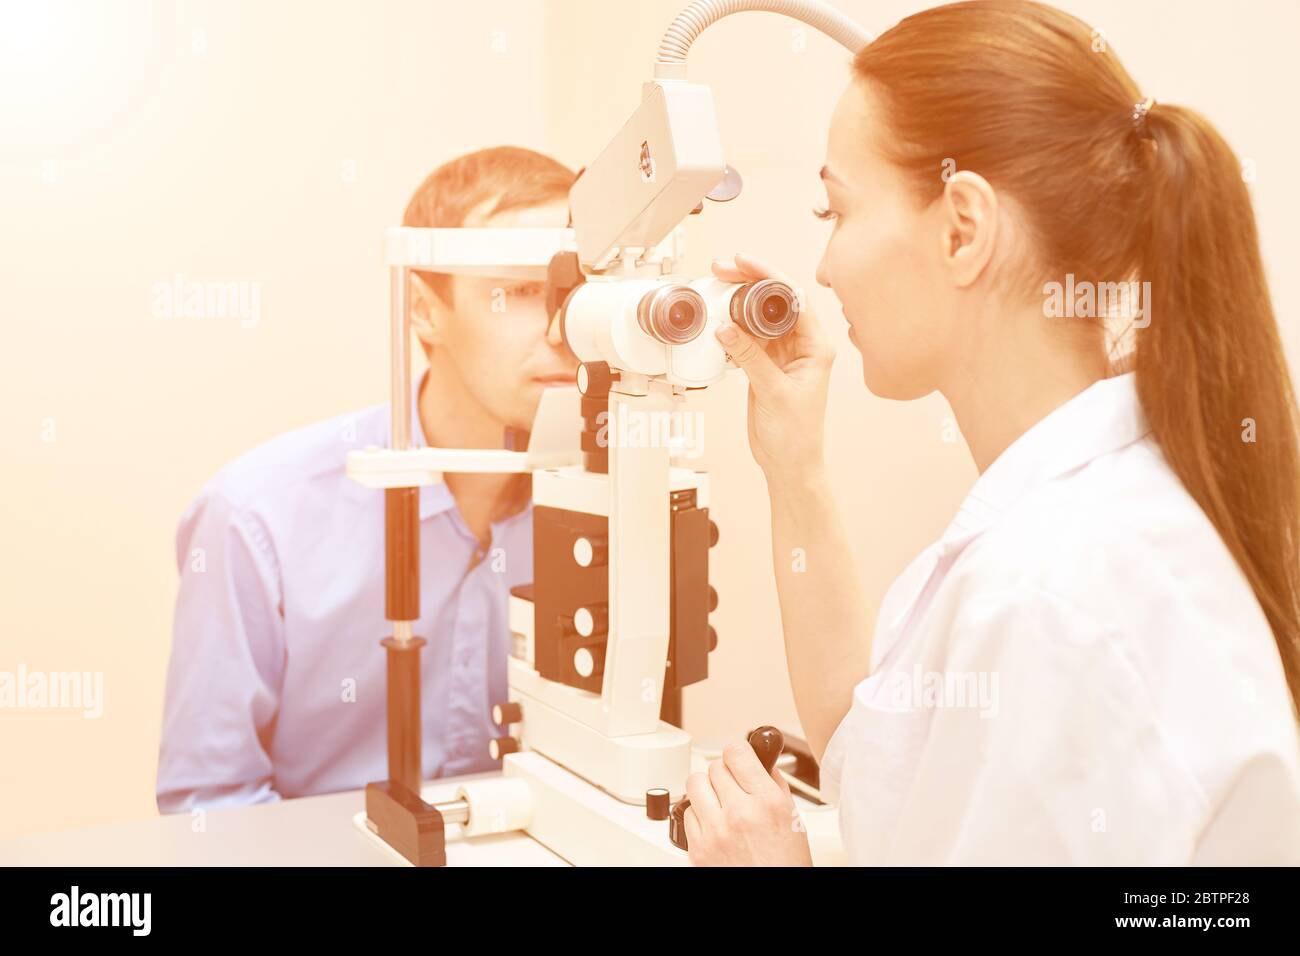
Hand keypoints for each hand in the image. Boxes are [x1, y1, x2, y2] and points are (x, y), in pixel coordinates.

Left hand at [683, 739, 812, 866]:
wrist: (773, 901)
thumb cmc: (785, 865)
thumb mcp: (792, 820)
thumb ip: (775, 786)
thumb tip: (761, 762)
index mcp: (768, 802)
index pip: (737, 751)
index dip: (737, 752)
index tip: (738, 757)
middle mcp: (740, 813)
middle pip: (714, 767)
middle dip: (724, 774)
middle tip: (733, 786)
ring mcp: (716, 831)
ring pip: (695, 784)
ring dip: (707, 789)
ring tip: (719, 802)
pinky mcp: (698, 849)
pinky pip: (687, 813)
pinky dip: (698, 814)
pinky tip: (714, 824)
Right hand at [712, 254, 835, 484]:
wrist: (789, 464)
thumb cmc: (797, 435)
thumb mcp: (773, 392)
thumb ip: (750, 358)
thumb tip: (726, 327)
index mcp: (817, 346)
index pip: (794, 297)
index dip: (769, 275)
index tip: (745, 264)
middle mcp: (802, 345)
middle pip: (775, 300)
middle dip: (750, 281)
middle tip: (722, 269)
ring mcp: (782, 354)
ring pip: (759, 316)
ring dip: (737, 302)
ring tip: (716, 288)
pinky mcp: (765, 365)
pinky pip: (747, 337)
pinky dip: (731, 328)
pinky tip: (716, 322)